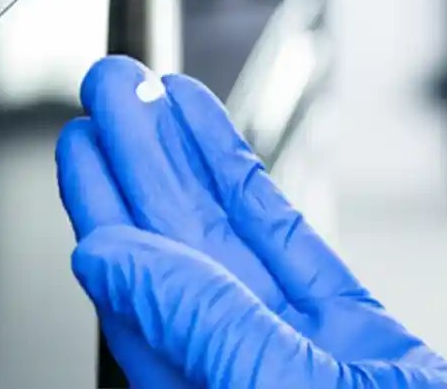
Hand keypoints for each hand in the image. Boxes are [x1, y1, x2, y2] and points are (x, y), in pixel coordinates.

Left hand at [56, 57, 446, 387]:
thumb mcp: (291, 386)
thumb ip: (206, 324)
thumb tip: (111, 262)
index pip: (136, 294)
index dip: (104, 212)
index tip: (81, 147)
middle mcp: (249, 377)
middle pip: (176, 254)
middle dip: (138, 164)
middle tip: (109, 88)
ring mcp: (307, 359)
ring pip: (230, 241)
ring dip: (187, 161)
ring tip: (153, 92)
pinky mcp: (365, 346)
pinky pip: (294, 253)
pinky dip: (256, 191)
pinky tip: (219, 142)